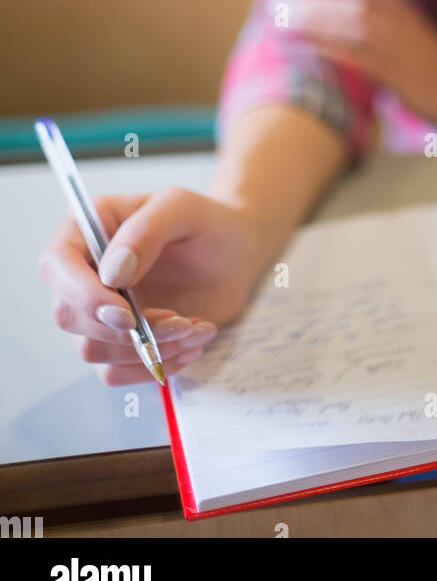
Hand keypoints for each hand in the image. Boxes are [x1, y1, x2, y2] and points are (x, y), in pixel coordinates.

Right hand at [38, 188, 266, 384]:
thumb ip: (146, 230)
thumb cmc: (207, 222)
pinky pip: (115, 372)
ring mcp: (99, 309)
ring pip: (93, 350)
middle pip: (68, 316)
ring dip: (147, 348)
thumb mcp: (182, 208)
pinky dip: (154, 364)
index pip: (57, 265)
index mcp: (88, 227)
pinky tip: (190, 342)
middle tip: (179, 321)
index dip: (83, 296)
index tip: (126, 315)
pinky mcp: (118, 339)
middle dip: (123, 330)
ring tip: (193, 327)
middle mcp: (84, 271)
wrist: (236, 253)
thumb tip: (111, 273)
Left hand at [280, 0, 436, 135]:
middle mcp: (407, 27)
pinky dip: (332, 49)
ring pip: (355, 26)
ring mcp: (405, 51)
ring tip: (283, 20)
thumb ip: (395, 32)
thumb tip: (358, 27)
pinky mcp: (403, 78)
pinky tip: (309, 47)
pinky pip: (362, 59)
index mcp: (412, 16)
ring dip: (317, 20)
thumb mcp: (422, 45)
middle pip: (356, 3)